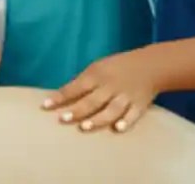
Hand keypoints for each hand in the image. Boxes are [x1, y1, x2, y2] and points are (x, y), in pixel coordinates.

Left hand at [42, 48, 161, 133]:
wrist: (150, 65)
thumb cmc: (116, 68)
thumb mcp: (98, 68)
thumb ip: (83, 82)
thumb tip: (62, 97)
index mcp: (97, 74)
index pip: (75, 87)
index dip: (60, 96)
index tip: (45, 106)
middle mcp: (110, 86)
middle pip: (92, 100)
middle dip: (77, 109)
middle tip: (62, 119)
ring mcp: (126, 95)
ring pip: (111, 109)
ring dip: (98, 118)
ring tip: (84, 127)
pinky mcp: (140, 104)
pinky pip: (133, 114)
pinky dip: (126, 121)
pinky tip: (118, 129)